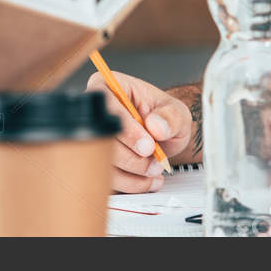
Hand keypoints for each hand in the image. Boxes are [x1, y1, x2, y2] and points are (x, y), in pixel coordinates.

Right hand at [86, 71, 196, 191]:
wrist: (164, 136)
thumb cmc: (164, 117)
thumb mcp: (177, 112)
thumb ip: (171, 116)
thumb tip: (155, 125)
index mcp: (108, 86)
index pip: (105, 105)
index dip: (126, 129)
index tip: (148, 145)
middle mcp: (94, 112)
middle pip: (99, 139)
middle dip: (131, 158)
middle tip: (155, 162)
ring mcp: (93, 139)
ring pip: (101, 163)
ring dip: (132, 174)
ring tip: (155, 171)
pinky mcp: (96, 162)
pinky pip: (106, 179)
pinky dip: (130, 184)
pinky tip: (148, 180)